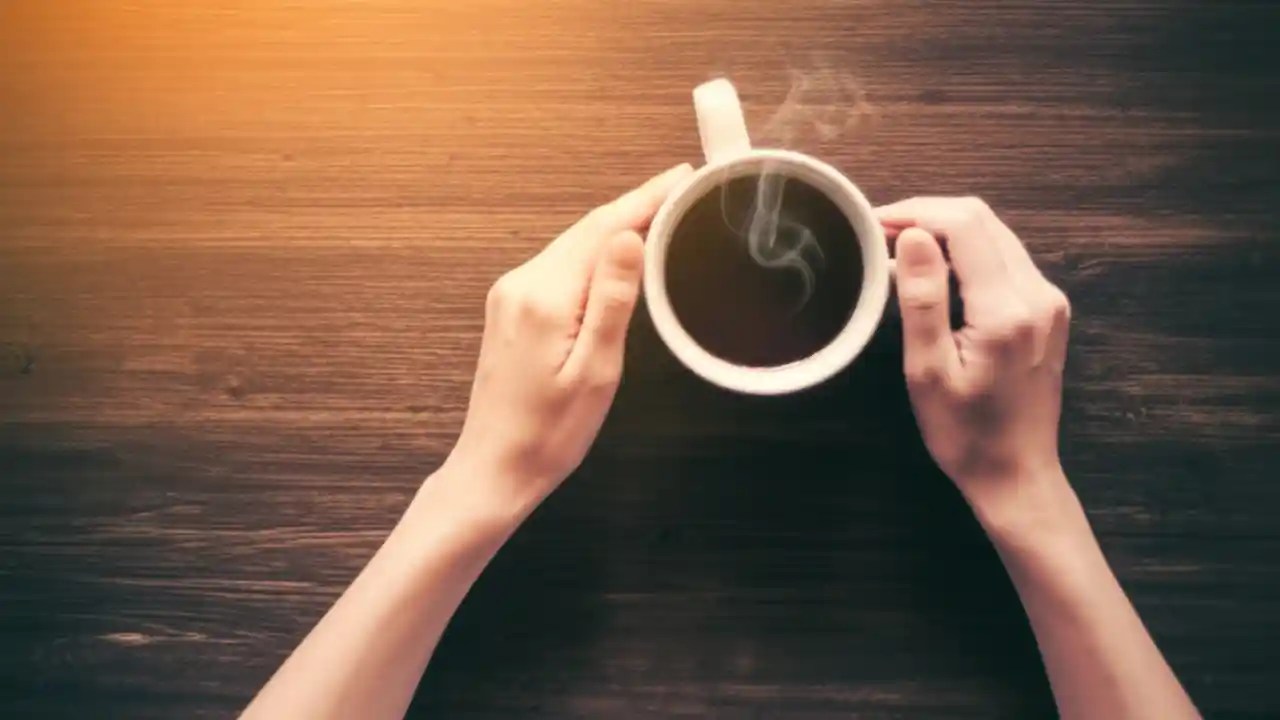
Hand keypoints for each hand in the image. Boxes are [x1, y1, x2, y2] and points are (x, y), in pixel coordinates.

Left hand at [444, 164, 692, 517]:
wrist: (495, 467)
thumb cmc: (550, 432)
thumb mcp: (596, 370)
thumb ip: (613, 300)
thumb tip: (631, 237)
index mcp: (546, 297)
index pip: (603, 230)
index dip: (646, 199)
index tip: (683, 177)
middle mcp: (521, 284)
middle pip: (586, 231)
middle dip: (634, 206)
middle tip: (681, 189)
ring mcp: (511, 295)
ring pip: (572, 246)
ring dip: (615, 228)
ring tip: (660, 212)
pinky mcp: (511, 309)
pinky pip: (560, 266)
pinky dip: (593, 253)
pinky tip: (617, 254)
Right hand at [878, 197, 1071, 518]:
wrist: (1016, 474)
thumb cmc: (964, 433)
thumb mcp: (928, 371)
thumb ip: (922, 299)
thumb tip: (913, 236)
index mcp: (1007, 309)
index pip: (965, 225)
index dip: (917, 211)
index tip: (875, 225)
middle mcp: (1038, 294)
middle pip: (983, 221)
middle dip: (929, 215)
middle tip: (881, 234)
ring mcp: (1048, 300)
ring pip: (996, 235)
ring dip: (947, 231)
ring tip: (900, 248)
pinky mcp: (1047, 310)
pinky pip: (1005, 259)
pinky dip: (967, 253)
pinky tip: (936, 272)